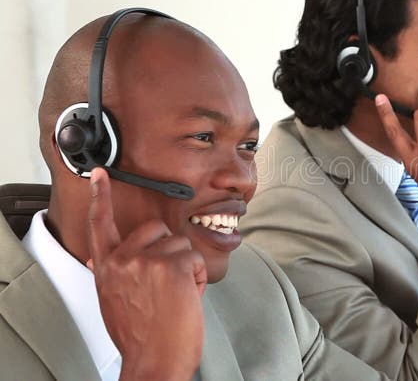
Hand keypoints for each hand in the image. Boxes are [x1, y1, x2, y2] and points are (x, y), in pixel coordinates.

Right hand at [87, 168, 205, 380]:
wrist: (154, 361)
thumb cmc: (140, 336)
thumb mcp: (113, 301)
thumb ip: (114, 274)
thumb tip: (104, 258)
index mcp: (107, 268)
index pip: (100, 225)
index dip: (101, 197)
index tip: (100, 175)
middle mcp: (123, 260)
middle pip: (157, 230)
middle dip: (169, 250)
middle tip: (167, 283)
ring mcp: (147, 261)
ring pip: (181, 246)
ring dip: (185, 269)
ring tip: (175, 297)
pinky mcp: (172, 266)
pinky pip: (195, 259)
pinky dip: (198, 278)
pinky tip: (186, 298)